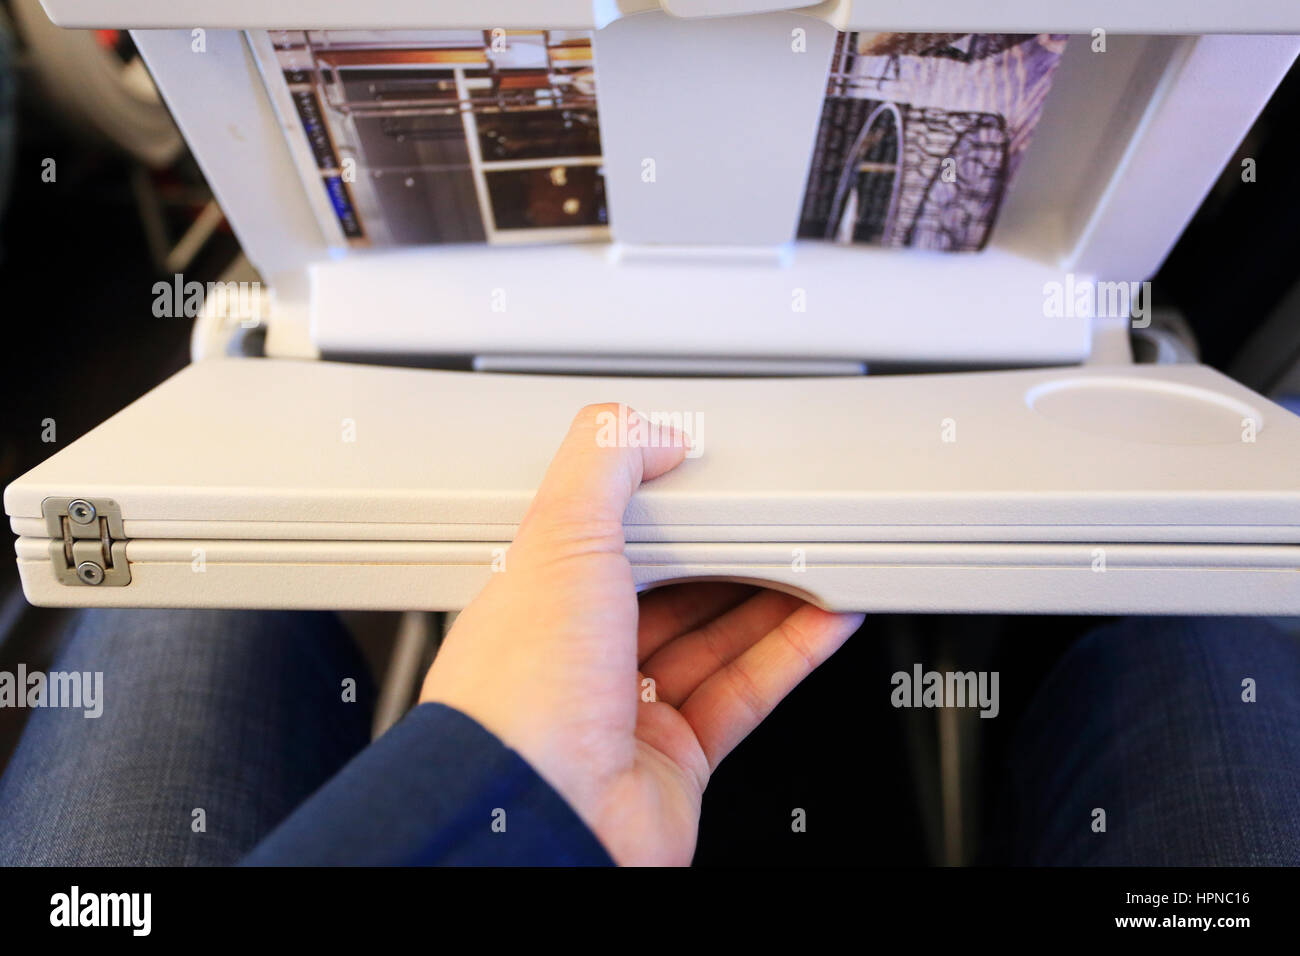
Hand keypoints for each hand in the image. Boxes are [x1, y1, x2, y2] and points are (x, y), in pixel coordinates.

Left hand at [419, 404, 862, 864]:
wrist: (537, 817)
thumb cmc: (519, 695)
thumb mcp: (556, 536)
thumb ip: (601, 467)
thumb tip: (646, 431)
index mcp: (538, 600)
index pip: (607, 536)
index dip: (661, 508)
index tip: (709, 481)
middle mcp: (580, 658)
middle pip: (671, 589)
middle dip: (728, 553)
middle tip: (781, 520)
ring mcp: (629, 711)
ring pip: (715, 640)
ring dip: (771, 599)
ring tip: (823, 561)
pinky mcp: (677, 758)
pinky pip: (745, 693)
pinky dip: (790, 654)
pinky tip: (826, 621)